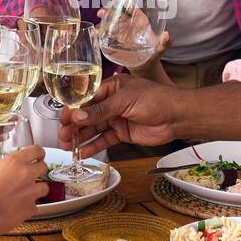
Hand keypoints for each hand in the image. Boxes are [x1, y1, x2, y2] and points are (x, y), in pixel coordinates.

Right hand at [0, 146, 47, 234]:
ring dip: (38, 187)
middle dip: (39, 169)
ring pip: (45, 187)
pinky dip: (30, 206)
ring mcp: (31, 193)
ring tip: (28, 190)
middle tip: (31, 172)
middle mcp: (26, 175)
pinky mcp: (30, 210)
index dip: (37, 152)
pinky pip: (35, 206)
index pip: (36, 150)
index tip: (36, 154)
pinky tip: (20, 207)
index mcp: (13, 162)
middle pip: (44, 167)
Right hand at [58, 73, 179, 156]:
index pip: (87, 98)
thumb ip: (101, 110)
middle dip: (74, 126)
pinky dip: (93, 146)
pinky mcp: (122, 133)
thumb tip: (78, 116)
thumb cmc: (156, 99)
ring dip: (80, 137)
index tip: (63, 120)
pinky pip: (104, 139)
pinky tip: (82, 152)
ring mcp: (117, 118)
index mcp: (112, 88)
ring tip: (68, 147)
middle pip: (88, 115)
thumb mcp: (125, 101)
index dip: (74, 109)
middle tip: (63, 136)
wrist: (176, 116)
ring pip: (94, 128)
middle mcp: (112, 102)